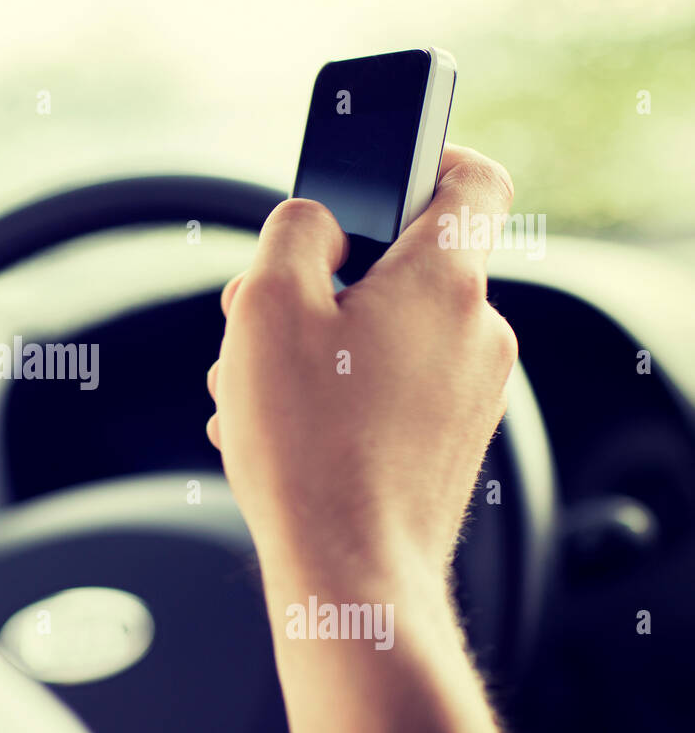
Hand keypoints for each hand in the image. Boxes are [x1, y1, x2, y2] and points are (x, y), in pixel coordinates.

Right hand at [207, 144, 517, 587]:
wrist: (348, 576)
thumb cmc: (308, 446)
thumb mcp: (268, 306)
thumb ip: (293, 232)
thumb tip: (316, 221)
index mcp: (444, 282)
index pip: (473, 178)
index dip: (426, 156)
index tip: (377, 174)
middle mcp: (476, 333)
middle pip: (400, 266)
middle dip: (320, 280)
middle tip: (256, 318)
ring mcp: (469, 394)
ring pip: (385, 333)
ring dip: (315, 345)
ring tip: (257, 391)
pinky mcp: (450, 443)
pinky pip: (391, 389)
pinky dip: (337, 393)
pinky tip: (282, 431)